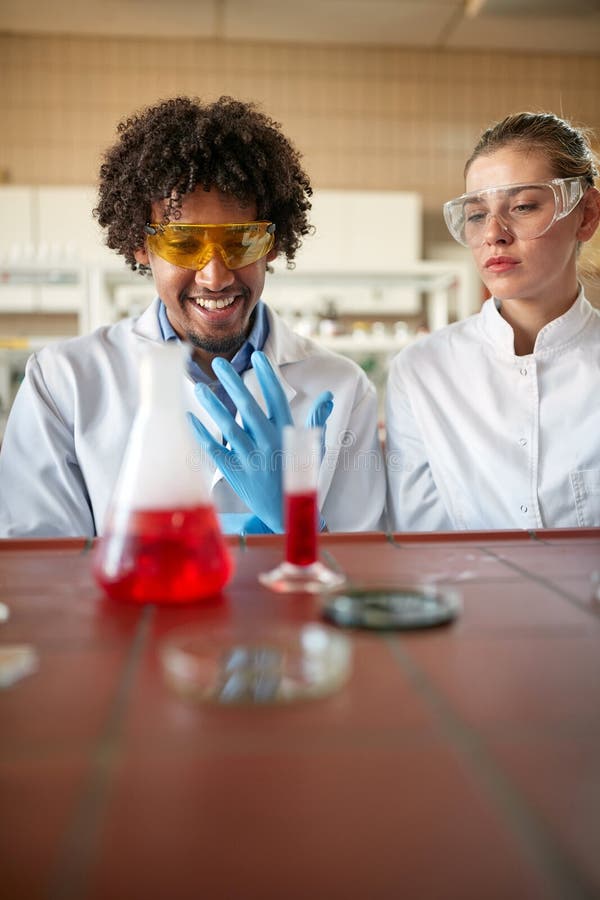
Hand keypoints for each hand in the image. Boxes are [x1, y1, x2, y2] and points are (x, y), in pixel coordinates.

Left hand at [188, 351, 332, 532]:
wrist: (286, 514)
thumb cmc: (301, 478)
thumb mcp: (314, 450)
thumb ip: (317, 421)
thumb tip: (327, 397)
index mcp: (288, 434)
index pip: (277, 398)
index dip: (267, 376)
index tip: (256, 356)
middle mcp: (269, 444)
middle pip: (248, 407)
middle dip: (233, 383)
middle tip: (219, 363)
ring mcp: (251, 459)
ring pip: (228, 427)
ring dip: (214, 406)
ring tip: (200, 388)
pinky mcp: (235, 473)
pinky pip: (214, 450)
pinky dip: (201, 434)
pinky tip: (190, 418)